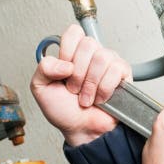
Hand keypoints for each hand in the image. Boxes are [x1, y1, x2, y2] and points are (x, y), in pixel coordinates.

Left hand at [30, 25, 131, 145]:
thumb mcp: (41, 88)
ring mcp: (108, 63)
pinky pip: (115, 70)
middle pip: (88, 44)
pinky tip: (100, 98)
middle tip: (75, 89)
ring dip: (90, 84)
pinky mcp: (123, 74)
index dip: (67, 52)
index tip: (64, 72)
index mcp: (72, 53)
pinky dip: (104, 89)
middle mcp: (91, 55)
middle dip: (77, 73)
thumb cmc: (64, 111)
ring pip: (101, 57)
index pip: (74, 33)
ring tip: (86, 96)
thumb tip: (65, 63)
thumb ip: (43, 68)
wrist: (81, 130)